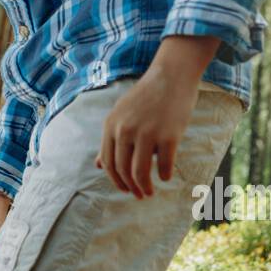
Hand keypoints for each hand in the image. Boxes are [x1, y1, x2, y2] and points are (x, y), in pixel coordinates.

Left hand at [95, 35, 219, 198]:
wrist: (171, 76)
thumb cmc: (147, 96)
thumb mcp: (121, 114)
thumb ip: (111, 139)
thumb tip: (98, 165)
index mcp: (111, 125)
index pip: (107, 162)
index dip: (115, 180)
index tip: (125, 188)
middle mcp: (125, 130)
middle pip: (122, 170)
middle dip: (130, 187)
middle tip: (139, 195)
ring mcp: (146, 133)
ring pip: (140, 172)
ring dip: (145, 187)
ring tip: (150, 192)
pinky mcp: (168, 136)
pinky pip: (164, 166)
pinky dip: (164, 175)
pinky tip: (166, 176)